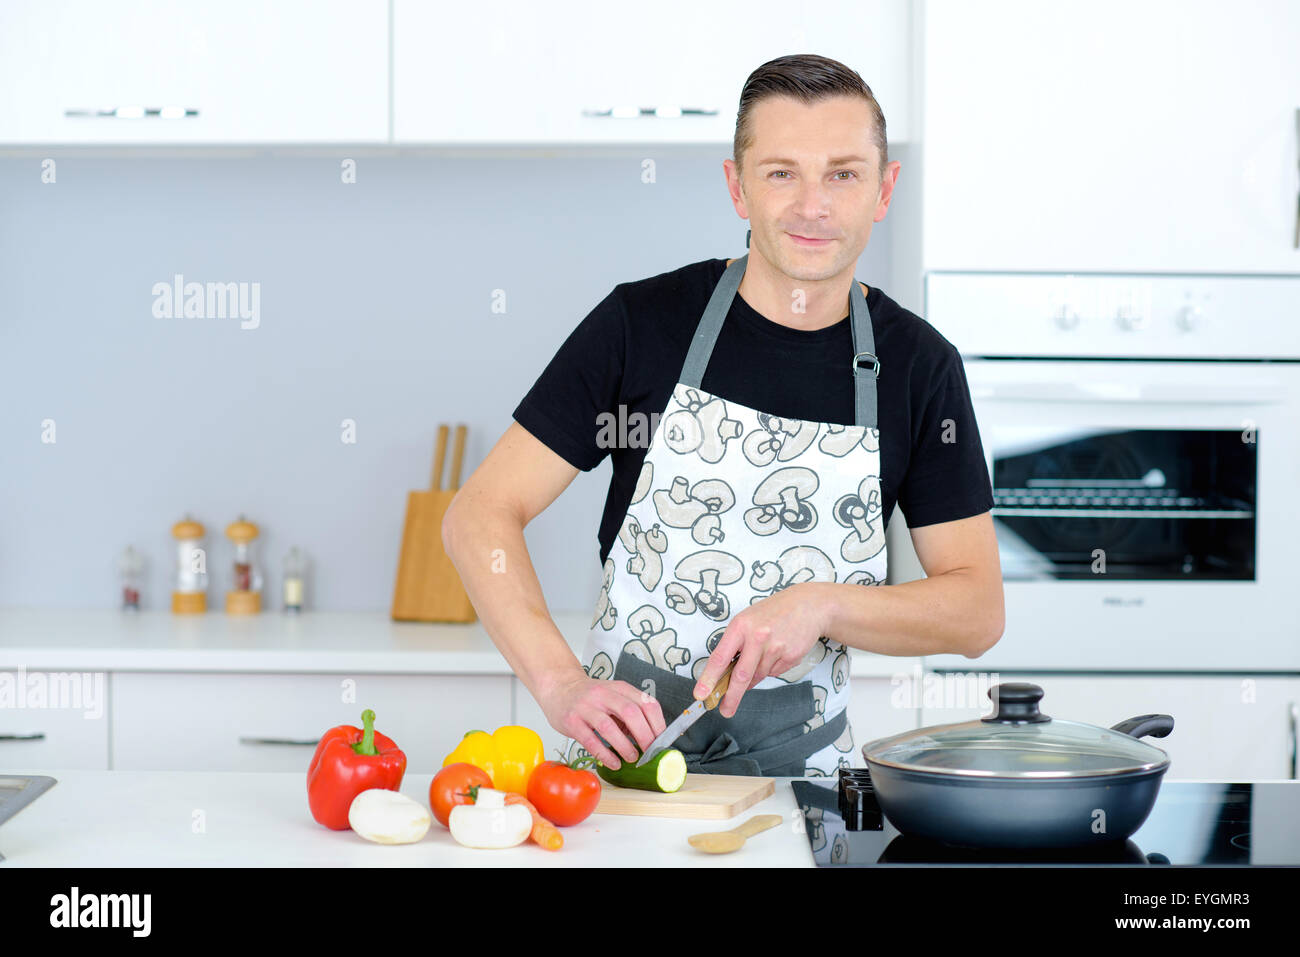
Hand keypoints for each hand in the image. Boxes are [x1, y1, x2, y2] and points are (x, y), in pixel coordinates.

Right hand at [537, 670, 665, 769]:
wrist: (559, 687)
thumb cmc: (590, 697)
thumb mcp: (614, 697)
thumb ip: (630, 714)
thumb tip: (650, 739)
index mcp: (619, 688)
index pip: (646, 703)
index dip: (658, 724)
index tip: (662, 741)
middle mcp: (604, 694)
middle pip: (631, 713)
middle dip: (645, 736)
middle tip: (650, 753)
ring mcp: (586, 707)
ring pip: (609, 727)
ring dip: (625, 746)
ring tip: (632, 758)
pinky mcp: (571, 721)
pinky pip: (590, 740)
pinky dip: (605, 754)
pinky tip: (613, 763)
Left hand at [692, 582, 828, 717]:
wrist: (808, 605)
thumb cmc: (773, 612)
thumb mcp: (747, 620)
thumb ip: (736, 645)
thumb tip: (726, 676)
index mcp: (740, 626)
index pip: (720, 657)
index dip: (708, 678)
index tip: (700, 694)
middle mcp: (757, 637)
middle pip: (741, 676)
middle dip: (731, 696)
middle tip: (724, 710)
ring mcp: (775, 648)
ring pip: (758, 675)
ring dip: (755, 674)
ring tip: (762, 654)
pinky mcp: (790, 657)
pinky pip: (774, 673)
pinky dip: (771, 667)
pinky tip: (778, 651)